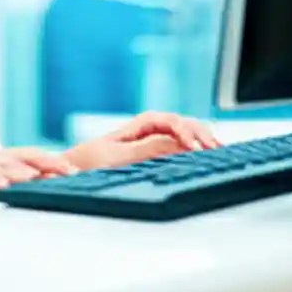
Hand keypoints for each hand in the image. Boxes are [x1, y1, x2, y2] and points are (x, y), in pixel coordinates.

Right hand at [0, 148, 80, 197]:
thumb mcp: (1, 192)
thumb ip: (24, 188)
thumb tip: (55, 187)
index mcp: (2, 161)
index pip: (31, 156)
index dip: (52, 161)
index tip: (73, 171)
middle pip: (20, 156)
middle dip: (43, 162)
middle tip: (62, 170)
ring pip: (0, 164)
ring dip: (17, 169)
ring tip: (33, 176)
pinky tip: (1, 184)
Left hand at [67, 111, 220, 170]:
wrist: (73, 171)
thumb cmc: (91, 163)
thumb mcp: (119, 156)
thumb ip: (147, 149)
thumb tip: (175, 144)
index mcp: (140, 125)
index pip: (169, 121)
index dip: (184, 131)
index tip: (195, 147)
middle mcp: (149, 130)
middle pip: (182, 124)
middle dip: (201, 134)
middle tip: (216, 150)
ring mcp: (154, 142)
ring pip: (185, 134)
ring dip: (202, 140)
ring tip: (219, 152)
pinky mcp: (157, 156)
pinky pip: (181, 148)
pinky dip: (197, 150)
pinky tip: (209, 158)